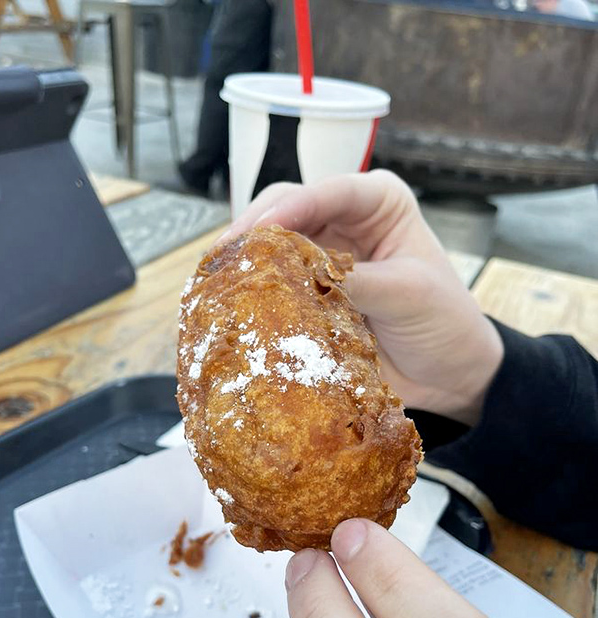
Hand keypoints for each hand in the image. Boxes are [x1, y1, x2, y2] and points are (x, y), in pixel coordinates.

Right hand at [220, 172, 502, 424]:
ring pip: (272, 245)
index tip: (257, 232)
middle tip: (224, 259)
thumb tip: (298, 275)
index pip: (328, 191)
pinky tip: (231, 302)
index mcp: (379, 201)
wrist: (449, 375)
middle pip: (286, 209)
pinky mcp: (310, 292)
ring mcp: (323, 256)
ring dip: (246, 261)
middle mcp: (345, 220)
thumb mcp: (407, 294)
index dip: (290, 208)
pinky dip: (253, 292)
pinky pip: (274, 285)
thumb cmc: (444, 323)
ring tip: (218, 280)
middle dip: (254, 230)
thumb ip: (356, 279)